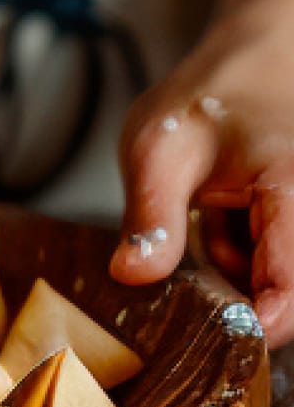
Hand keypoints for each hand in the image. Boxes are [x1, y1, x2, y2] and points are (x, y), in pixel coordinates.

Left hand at [110, 0, 293, 347]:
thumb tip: (130, 276)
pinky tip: (206, 226)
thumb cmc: (202, 101)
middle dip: (234, 306)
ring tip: (194, 229)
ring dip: (226, 283)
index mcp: (289, 194)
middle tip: (182, 289)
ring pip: (267, 286)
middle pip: (284, 296)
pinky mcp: (283, 234)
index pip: (290, 287)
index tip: (215, 337)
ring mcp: (292, 225)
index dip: (257, 324)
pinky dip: (227, 264)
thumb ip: (151, 215)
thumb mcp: (157, 152)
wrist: (237, 70)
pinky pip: (258, 270)